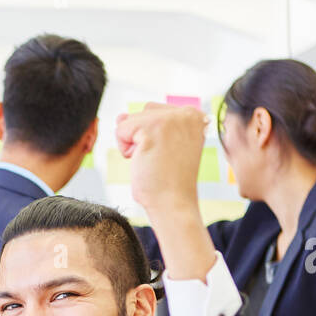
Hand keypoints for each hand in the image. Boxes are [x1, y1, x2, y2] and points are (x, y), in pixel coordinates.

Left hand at [114, 104, 213, 280]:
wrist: (173, 204)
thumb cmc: (168, 181)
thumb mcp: (161, 145)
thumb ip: (145, 124)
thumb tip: (120, 115)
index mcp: (194, 115)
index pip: (154, 111)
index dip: (152, 137)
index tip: (168, 156)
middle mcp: (187, 112)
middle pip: (142, 112)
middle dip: (141, 138)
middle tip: (159, 160)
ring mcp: (172, 118)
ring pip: (130, 120)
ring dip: (132, 144)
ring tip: (152, 161)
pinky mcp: (154, 127)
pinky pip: (121, 129)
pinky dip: (125, 150)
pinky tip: (144, 161)